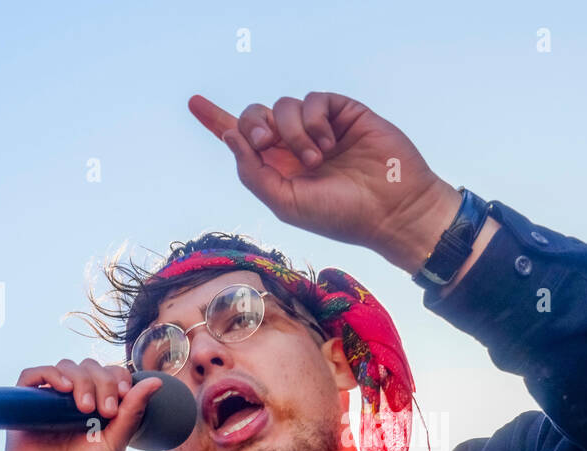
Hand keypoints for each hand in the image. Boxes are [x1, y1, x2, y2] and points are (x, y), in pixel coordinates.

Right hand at [1, 360, 164, 450]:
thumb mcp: (115, 443)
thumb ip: (132, 412)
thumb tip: (156, 382)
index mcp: (97, 408)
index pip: (108, 374)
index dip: (118, 377)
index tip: (124, 395)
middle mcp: (72, 402)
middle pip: (88, 368)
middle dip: (102, 382)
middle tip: (105, 410)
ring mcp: (49, 403)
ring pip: (65, 367)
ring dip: (80, 379)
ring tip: (85, 407)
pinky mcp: (25, 407)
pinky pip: (32, 376)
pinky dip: (49, 374)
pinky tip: (63, 388)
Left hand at [189, 92, 461, 271]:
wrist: (392, 209)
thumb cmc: (341, 215)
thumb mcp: (287, 203)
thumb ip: (254, 172)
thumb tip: (231, 136)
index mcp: (278, 171)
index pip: (242, 141)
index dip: (217, 121)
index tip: (194, 103)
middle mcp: (295, 147)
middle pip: (256, 116)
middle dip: (253, 124)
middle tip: (266, 141)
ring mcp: (319, 128)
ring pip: (284, 105)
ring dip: (292, 131)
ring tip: (316, 158)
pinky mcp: (342, 113)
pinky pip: (313, 100)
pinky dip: (314, 120)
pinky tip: (329, 143)